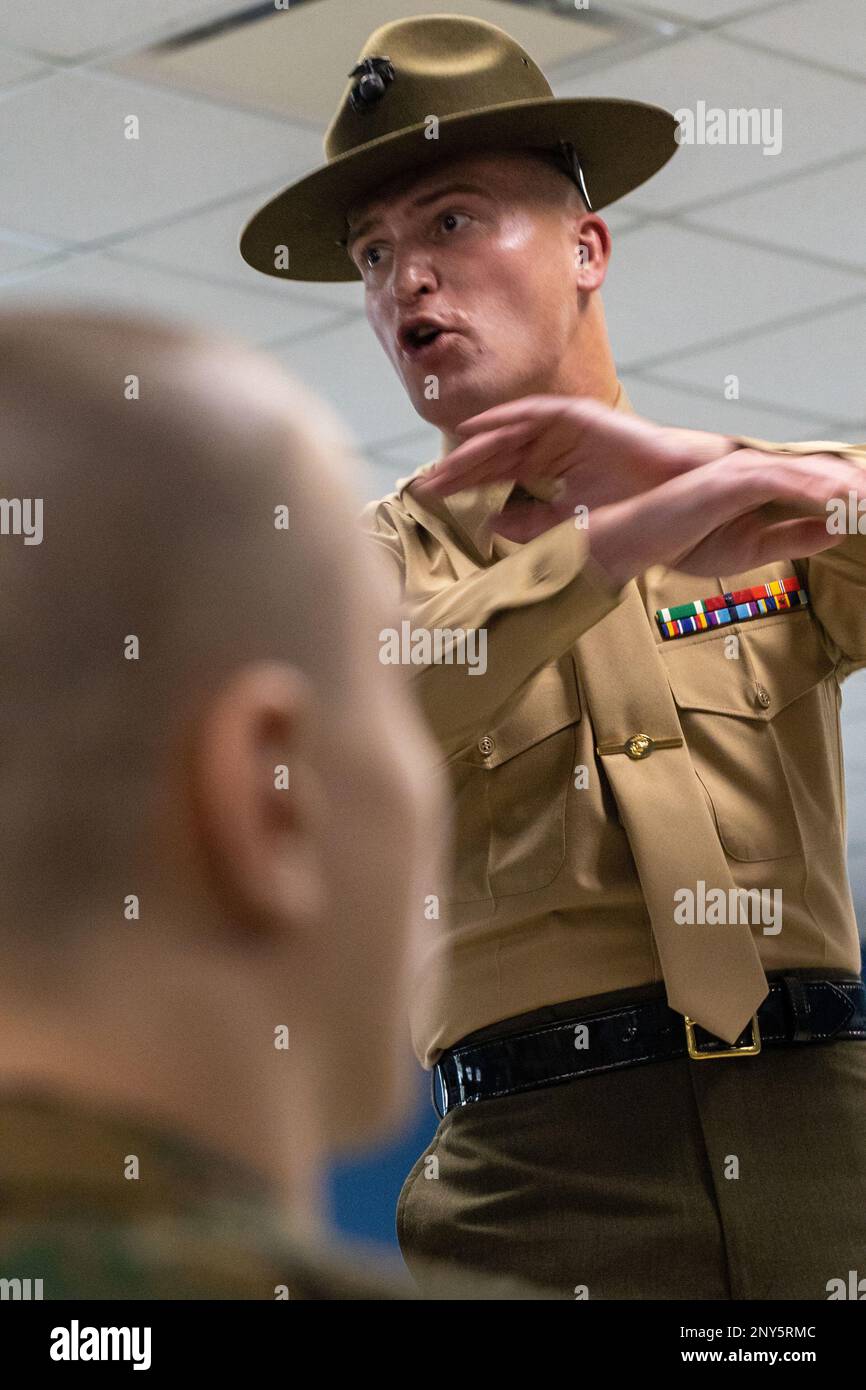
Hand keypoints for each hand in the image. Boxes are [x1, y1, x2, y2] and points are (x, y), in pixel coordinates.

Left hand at [410, 394, 736, 533]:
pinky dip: (505, 417)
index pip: (496, 474)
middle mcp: (550, 446)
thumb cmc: (630, 506)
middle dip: (460, 468)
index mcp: (548, 469)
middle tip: (426, 484)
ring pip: (509, 433)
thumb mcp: (569, 522)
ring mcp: (563, 430)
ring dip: (476, 446)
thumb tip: (491, 526)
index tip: (433, 497)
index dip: (465, 484)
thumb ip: (532, 524)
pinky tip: (477, 429)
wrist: (675, 492)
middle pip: (495, 454)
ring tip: (446, 463)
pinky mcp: (579, 416)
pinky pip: (535, 412)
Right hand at [590, 448, 865, 589]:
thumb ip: (794, 538)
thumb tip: (836, 530)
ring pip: (813, 474)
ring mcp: (746, 471)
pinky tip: (843, 502)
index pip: (822, 483)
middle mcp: (760, 470)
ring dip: (849, 489)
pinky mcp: (733, 479)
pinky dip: (816, 491)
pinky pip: (784, 481)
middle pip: (825, 473)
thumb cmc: (678, 538)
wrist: (631, 540)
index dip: (856, 494)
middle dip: (859, 487)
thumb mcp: (752, 548)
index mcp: (765, 484)